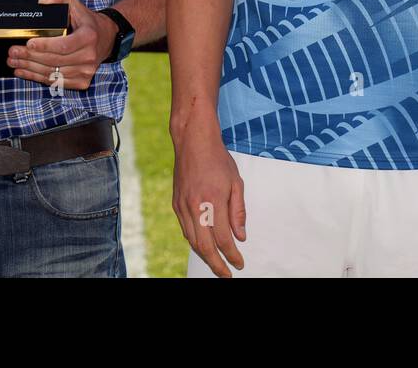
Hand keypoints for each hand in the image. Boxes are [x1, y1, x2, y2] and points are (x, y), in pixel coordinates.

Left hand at [7, 0, 113, 89]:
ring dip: (30, 68)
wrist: (106, 38)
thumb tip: (42, 2)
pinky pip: (56, 82)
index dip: (44, 46)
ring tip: (14, 61)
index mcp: (88, 37)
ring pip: (53, 74)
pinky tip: (24, 71)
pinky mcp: (82, 81)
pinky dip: (37, 78)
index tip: (28, 42)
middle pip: (54, 61)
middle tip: (13, 52)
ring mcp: (86, 71)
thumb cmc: (87, 22)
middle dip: (30, 57)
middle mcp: (89, 56)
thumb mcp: (75, 4)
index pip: (63, 45)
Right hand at [172, 115, 245, 277]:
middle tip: (226, 274)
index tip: (239, 264)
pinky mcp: (176, 204)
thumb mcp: (236, 182)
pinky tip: (203, 245)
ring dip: (204, 256)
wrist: (193, 142)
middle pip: (205, 246)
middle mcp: (195, 207)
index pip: (223, 239)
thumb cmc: (218, 160)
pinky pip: (185, 230)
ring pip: (192, 241)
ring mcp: (182, 206)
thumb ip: (238, 211)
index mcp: (213, 201)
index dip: (232, 255)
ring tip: (216, 264)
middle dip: (216, 265)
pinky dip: (195, 241)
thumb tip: (240, 237)